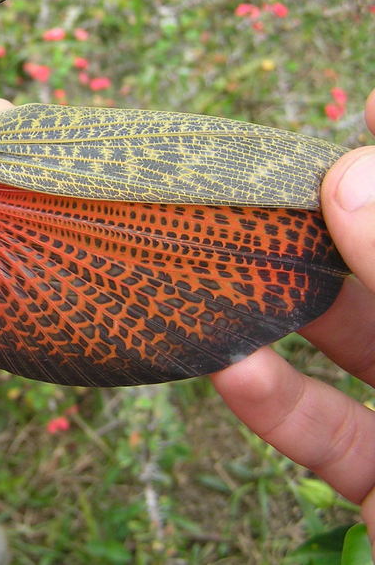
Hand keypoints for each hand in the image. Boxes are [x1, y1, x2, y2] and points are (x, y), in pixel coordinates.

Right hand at [212, 87, 374, 537]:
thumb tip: (351, 175)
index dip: (374, 173)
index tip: (324, 129)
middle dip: (315, 229)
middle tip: (233, 189)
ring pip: (356, 347)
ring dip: (281, 311)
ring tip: (210, 267)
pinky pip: (335, 440)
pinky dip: (278, 406)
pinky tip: (227, 368)